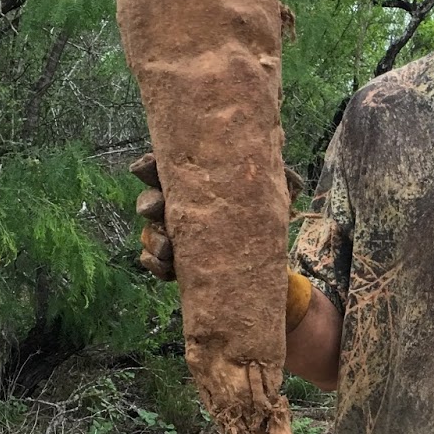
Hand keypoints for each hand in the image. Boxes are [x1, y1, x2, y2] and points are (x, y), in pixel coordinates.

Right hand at [129, 151, 313, 329]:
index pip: (164, 169)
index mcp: (192, 183)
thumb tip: (288, 167)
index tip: (145, 166)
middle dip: (149, 202)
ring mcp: (171, 234)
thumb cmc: (260, 219)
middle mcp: (176, 206)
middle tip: (152, 208)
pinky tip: (167, 267)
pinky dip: (156, 264)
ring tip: (167, 248)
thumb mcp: (268, 197)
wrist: (260, 262)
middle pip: (151, 199)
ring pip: (149, 231)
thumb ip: (268, 180)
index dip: (149, 166)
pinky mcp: (171, 262)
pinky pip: (152, 261)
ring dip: (153, 238)